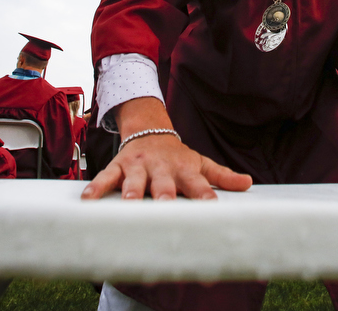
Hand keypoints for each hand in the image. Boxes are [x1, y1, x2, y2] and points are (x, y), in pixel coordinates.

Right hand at [80, 97, 251, 200]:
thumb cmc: (177, 157)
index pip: (197, 183)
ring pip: (134, 180)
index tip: (211, 206)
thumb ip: (222, 176)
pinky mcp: (118, 165)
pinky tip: (88, 200)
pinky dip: (96, 187)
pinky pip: (105, 177)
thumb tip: (249, 184)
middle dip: (164, 194)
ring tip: (129, 203)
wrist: (149, 131)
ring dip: (132, 191)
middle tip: (165, 205)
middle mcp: (161, 168)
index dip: (204, 195)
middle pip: (163, 183)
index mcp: (183, 170)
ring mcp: (138, 166)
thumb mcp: (200, 163)